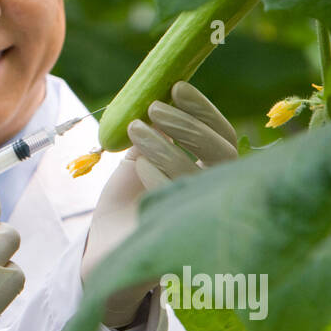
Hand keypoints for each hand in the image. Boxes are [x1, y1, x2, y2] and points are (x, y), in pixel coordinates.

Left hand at [82, 81, 237, 328]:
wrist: (106, 242)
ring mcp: (204, 216)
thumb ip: (157, 130)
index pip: (223, 136)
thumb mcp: (142, 155)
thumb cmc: (128, 196)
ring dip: (167, 145)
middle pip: (222, 153)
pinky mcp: (184, 237)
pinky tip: (138, 164)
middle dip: (187, 125)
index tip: (177, 87)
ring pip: (200, 174)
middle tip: (154, 108)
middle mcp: (218, 193)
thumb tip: (163, 94)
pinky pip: (180, 200)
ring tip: (135, 129)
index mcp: (213, 170)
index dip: (204, 110)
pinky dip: (160, 175)